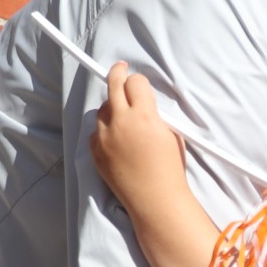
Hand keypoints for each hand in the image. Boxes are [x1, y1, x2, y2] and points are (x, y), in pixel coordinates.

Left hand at [90, 62, 184, 208]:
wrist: (155, 198)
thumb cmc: (170, 168)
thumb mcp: (171, 134)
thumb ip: (155, 115)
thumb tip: (143, 104)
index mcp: (144, 115)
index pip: (135, 82)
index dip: (139, 82)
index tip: (138, 83)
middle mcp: (121, 122)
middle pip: (113, 85)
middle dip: (117, 73)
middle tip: (120, 69)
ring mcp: (104, 137)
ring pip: (102, 109)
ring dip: (112, 108)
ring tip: (124, 119)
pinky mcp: (95, 151)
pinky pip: (96, 132)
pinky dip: (104, 131)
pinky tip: (117, 140)